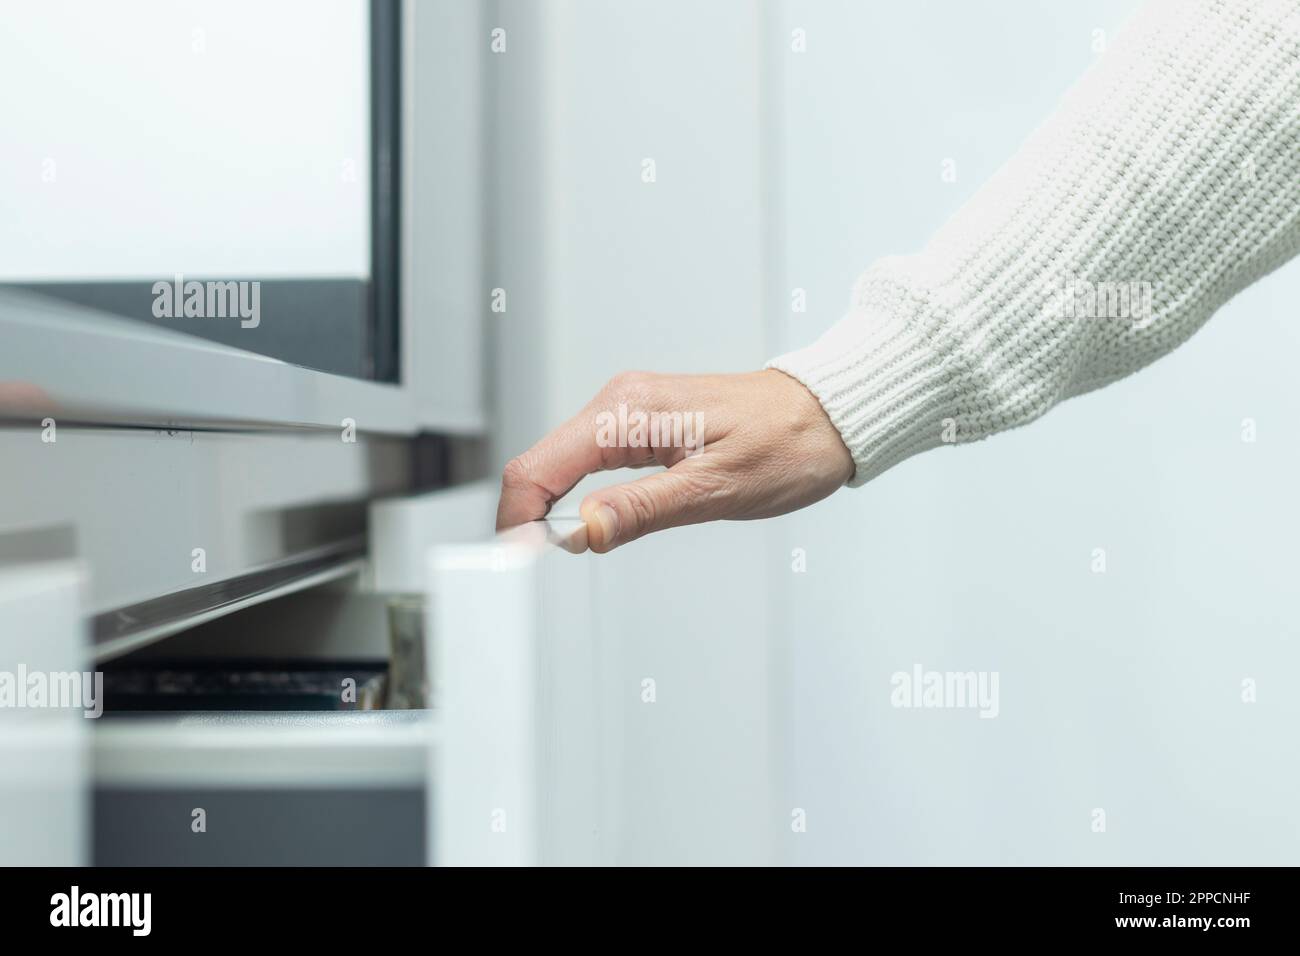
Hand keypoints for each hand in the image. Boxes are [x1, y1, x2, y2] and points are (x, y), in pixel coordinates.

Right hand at [495, 369, 854, 551]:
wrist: (827, 416)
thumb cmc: (787, 443)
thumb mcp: (716, 488)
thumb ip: (642, 509)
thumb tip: (583, 530)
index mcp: (628, 412)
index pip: (540, 466)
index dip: (518, 519)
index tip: (519, 562)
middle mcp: (620, 404)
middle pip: (541, 465)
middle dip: (530, 518)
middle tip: (543, 567)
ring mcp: (628, 413)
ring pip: (561, 466)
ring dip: (553, 510)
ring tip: (566, 552)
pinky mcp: (641, 426)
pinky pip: (588, 463)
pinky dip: (579, 498)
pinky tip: (593, 525)